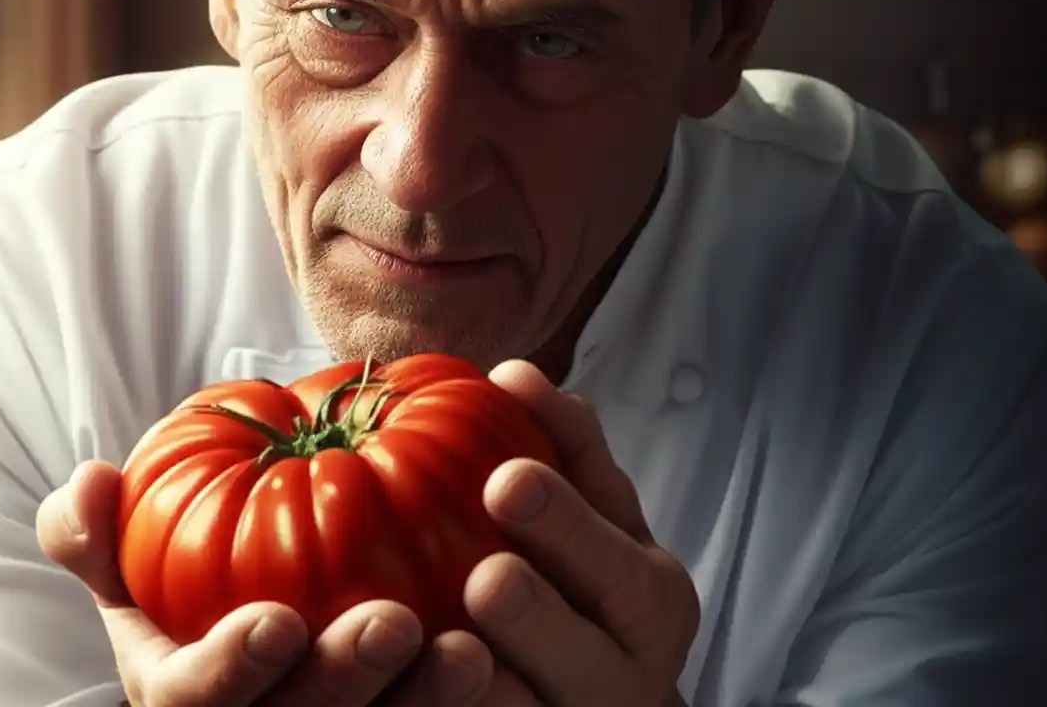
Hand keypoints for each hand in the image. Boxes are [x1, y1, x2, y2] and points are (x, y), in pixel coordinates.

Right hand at [38, 461, 466, 705]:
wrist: (266, 665)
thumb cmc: (191, 608)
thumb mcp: (131, 572)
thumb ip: (98, 532)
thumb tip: (92, 479)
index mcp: (181, 698)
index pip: (188, 703)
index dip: (227, 671)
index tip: (277, 620)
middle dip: (342, 685)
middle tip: (396, 621)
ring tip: (476, 653)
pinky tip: (518, 670)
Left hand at [426, 360, 698, 704]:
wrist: (594, 695)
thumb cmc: (589, 585)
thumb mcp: (597, 517)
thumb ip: (568, 449)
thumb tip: (511, 372)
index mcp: (652, 605)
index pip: (620, 569)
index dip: (567, 525)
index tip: (506, 478)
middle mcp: (624, 680)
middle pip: (587, 662)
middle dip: (538, 617)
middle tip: (488, 575)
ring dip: (484, 690)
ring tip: (440, 648)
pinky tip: (394, 689)